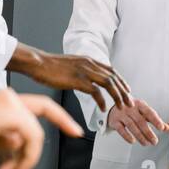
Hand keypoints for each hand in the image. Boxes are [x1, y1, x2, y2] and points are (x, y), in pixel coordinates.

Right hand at [0, 88, 82, 168]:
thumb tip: (19, 145)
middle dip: (57, 129)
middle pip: (42, 115)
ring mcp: (11, 104)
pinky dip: (24, 160)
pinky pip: (31, 139)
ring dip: (25, 162)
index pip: (39, 106)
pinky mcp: (10, 114)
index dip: (60, 116)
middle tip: (67, 142)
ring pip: (35, 135)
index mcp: (4, 102)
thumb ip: (5, 139)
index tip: (77, 130)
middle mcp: (10, 98)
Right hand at [12, 47, 132, 111]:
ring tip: (122, 107)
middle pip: (114, 77)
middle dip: (124, 91)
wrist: (38, 63)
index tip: (127, 90)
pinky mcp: (77, 79)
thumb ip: (82, 70)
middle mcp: (89, 63)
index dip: (121, 81)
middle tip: (130, 102)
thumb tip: (87, 81)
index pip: (111, 70)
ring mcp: (84, 71)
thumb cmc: (50, 66)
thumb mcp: (71, 65)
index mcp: (89, 60)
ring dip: (118, 96)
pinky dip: (102, 100)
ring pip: (109, 83)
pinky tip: (104, 108)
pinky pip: (95, 91)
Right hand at [106, 98, 168, 146]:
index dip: (156, 120)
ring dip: (140, 136)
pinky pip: (121, 129)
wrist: (113, 106)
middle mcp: (130, 107)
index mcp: (139, 104)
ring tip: (147, 144)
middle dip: (148, 132)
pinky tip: (133, 141)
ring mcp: (121, 113)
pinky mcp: (114, 120)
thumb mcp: (143, 112)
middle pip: (140, 121)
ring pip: (131, 126)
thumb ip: (155, 119)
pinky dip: (127, 136)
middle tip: (155, 141)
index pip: (149, 112)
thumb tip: (167, 128)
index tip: (162, 128)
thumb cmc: (132, 110)